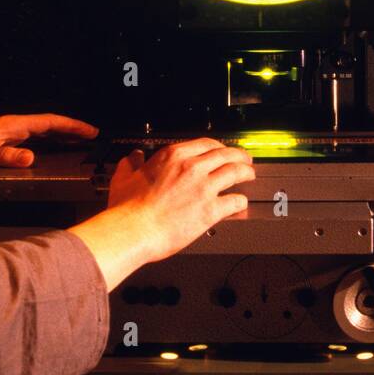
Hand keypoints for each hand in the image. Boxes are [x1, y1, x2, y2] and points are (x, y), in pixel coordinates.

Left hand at [0, 113, 98, 179]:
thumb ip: (7, 157)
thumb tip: (31, 158)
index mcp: (13, 124)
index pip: (50, 121)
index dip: (72, 126)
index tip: (90, 131)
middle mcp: (13, 126)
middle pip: (50, 125)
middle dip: (72, 129)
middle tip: (92, 136)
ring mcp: (8, 134)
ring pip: (42, 132)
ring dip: (61, 136)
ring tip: (78, 143)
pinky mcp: (3, 143)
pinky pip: (33, 140)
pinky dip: (47, 144)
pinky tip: (50, 152)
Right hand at [106, 138, 253, 263]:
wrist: (133, 231)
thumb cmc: (127, 209)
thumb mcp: (124, 178)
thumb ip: (131, 165)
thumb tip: (133, 158)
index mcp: (173, 157)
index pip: (206, 143)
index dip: (219, 147)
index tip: (222, 150)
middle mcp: (192, 167)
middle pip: (226, 154)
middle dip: (239, 155)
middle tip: (244, 159)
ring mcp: (204, 187)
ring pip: (235, 172)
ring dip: (246, 172)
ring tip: (250, 174)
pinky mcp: (210, 210)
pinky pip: (235, 201)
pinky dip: (241, 201)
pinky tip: (242, 203)